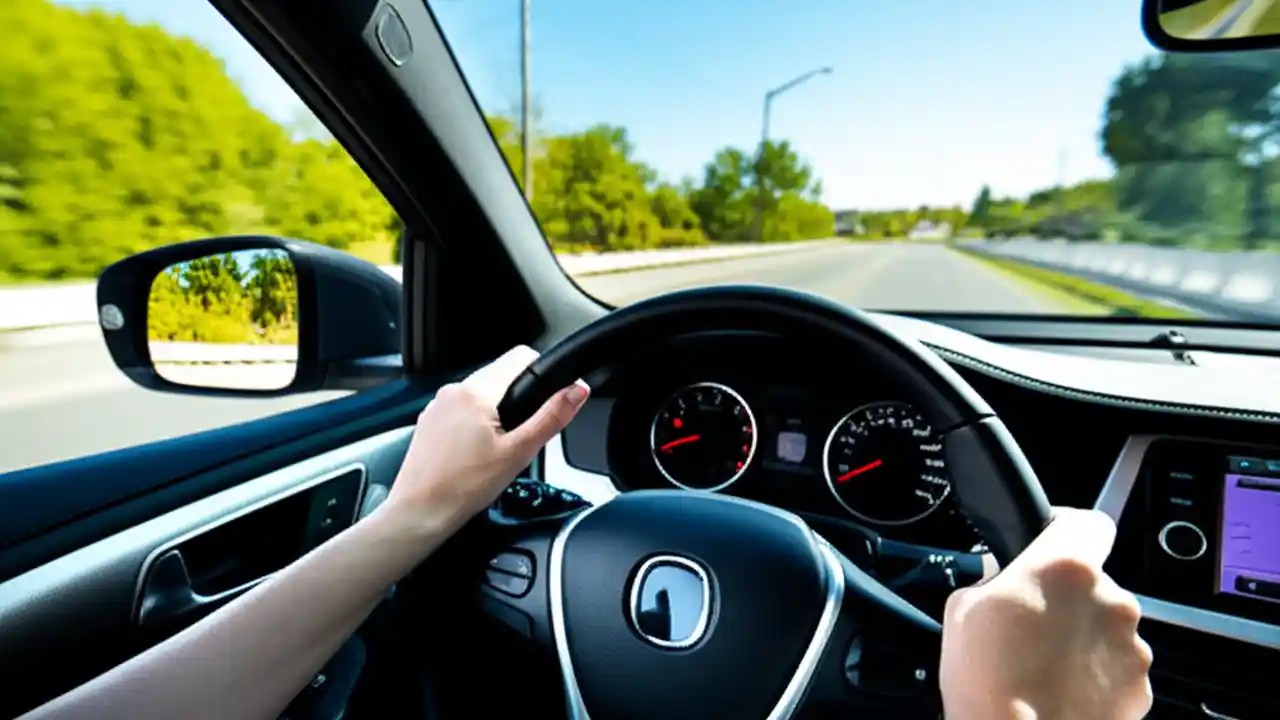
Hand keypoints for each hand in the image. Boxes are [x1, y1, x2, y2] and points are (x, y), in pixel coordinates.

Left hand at [382, 345, 588, 537]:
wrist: (421, 512)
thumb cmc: (464, 487)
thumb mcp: (519, 452)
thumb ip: (551, 417)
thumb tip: (577, 391)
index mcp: (477, 391)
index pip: (520, 356)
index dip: (542, 372)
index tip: (550, 396)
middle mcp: (453, 391)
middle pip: (500, 376)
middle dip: (518, 398)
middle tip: (521, 436)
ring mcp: (437, 406)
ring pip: (480, 394)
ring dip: (495, 412)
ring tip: (497, 449)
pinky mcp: (429, 421)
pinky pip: (461, 410)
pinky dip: (474, 424)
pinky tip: (475, 453)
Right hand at [939, 507, 1152, 719]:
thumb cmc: (987, 681)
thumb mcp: (963, 607)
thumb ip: (994, 579)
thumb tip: (1006, 577)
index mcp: (1067, 568)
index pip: (1088, 522)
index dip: (1067, 531)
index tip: (1051, 543)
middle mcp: (1111, 600)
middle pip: (1094, 582)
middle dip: (1067, 597)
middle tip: (1030, 622)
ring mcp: (1132, 647)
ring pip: (1107, 626)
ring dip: (1082, 637)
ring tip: (1043, 664)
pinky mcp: (1139, 688)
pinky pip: (1117, 667)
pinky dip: (1096, 674)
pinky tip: (1060, 689)